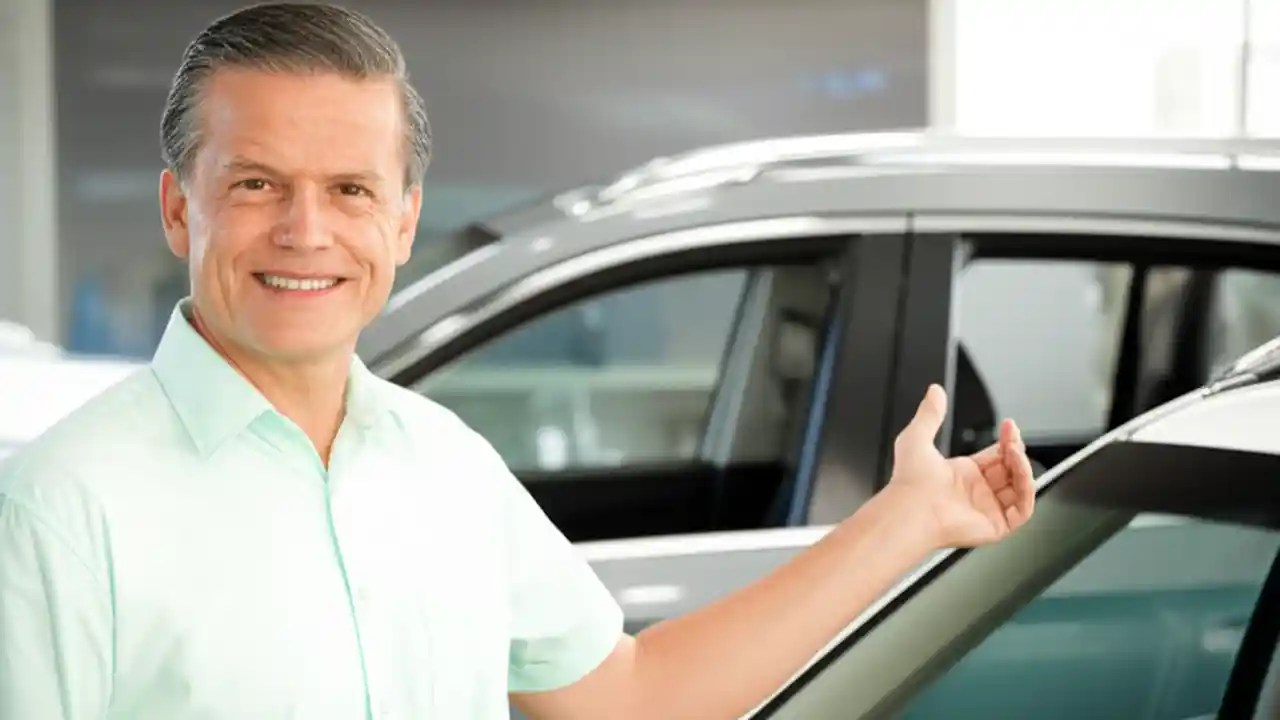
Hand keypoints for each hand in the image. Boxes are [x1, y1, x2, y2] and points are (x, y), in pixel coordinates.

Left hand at [885, 384, 1035, 548]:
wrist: (910, 508)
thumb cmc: (908, 480)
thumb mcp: (917, 437)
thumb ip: (930, 413)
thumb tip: (934, 390)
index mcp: (963, 475)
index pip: (996, 456)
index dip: (1006, 440)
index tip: (1009, 425)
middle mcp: (976, 493)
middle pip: (1010, 470)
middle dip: (1016, 451)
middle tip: (1012, 437)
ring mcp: (987, 510)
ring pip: (1020, 489)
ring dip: (1024, 468)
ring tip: (1014, 451)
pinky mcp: (995, 527)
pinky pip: (1022, 510)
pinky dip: (1028, 491)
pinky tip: (1021, 472)